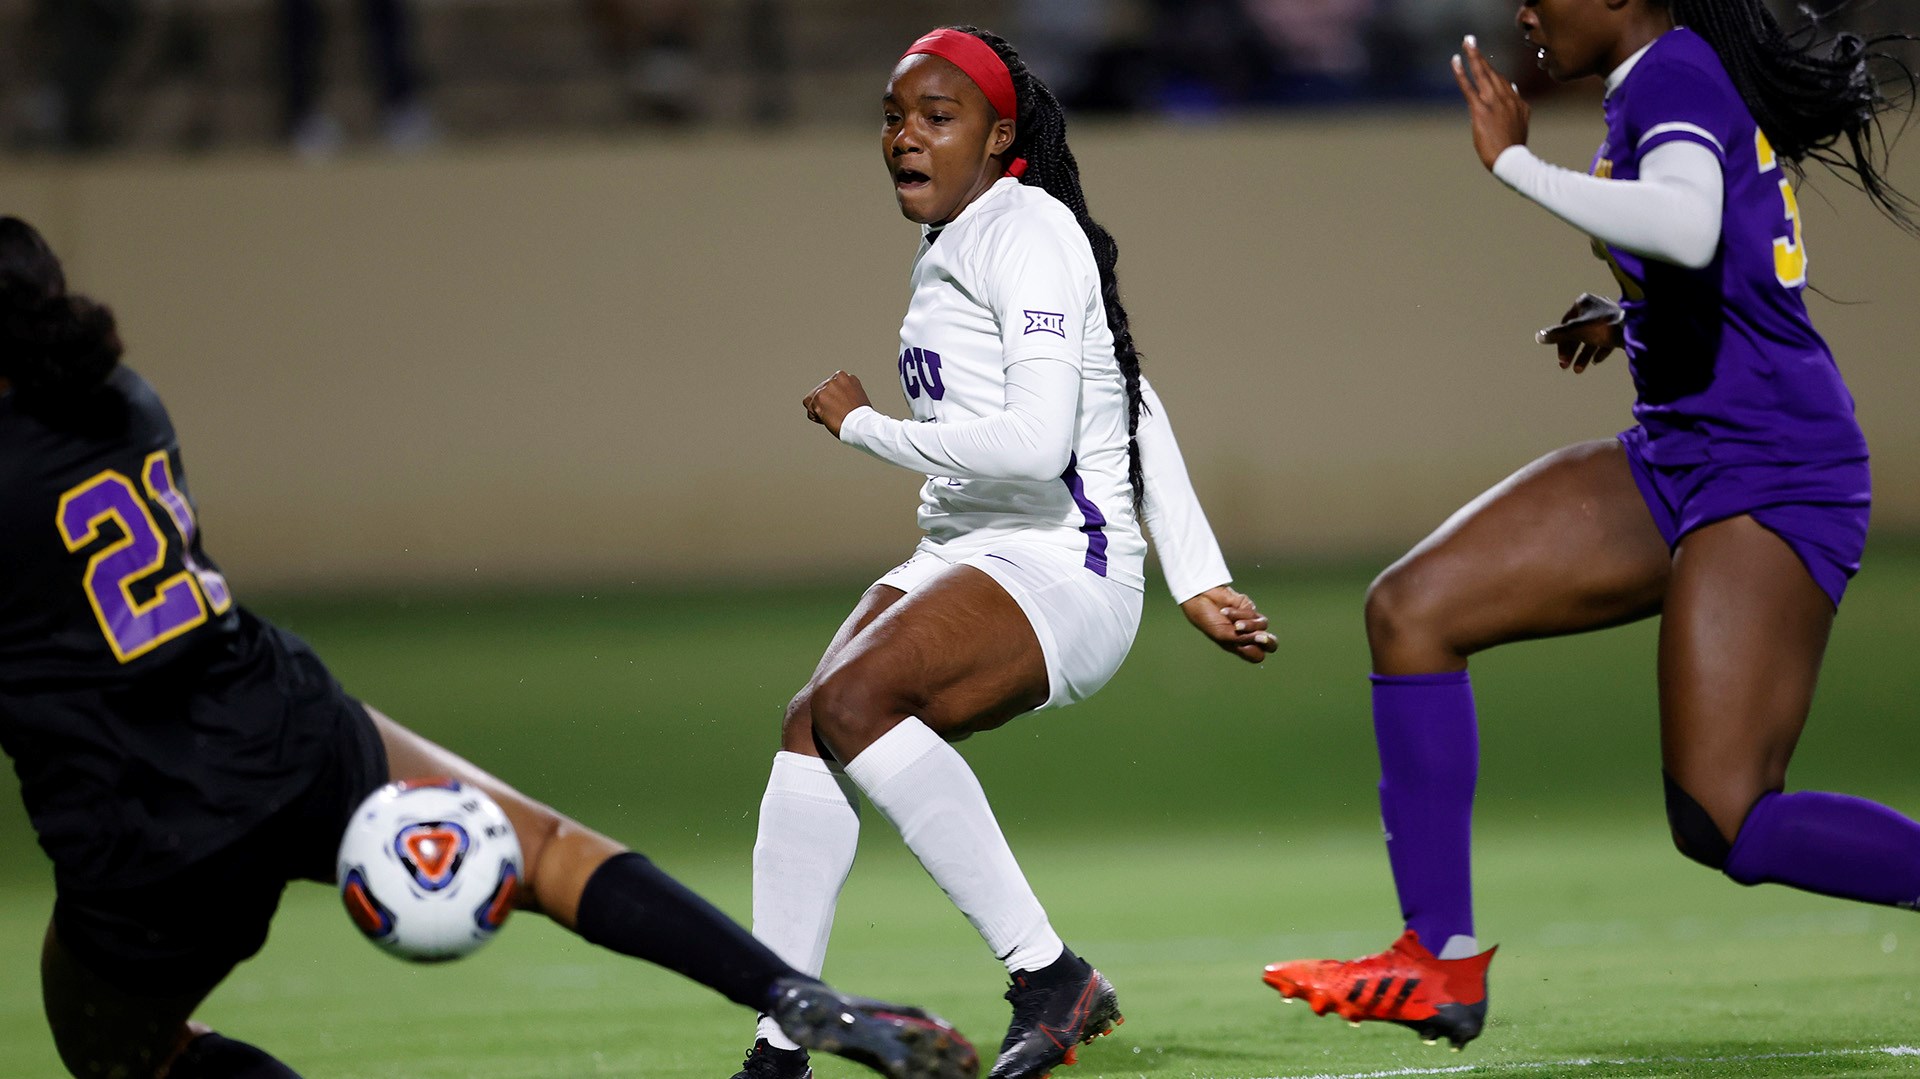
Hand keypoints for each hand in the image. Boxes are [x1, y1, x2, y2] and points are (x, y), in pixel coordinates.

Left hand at [803, 371, 871, 437]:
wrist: (862, 424)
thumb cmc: (861, 416)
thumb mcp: (856, 396)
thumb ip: (844, 392)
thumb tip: (835, 398)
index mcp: (845, 377)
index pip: (829, 387)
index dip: (833, 399)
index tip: (840, 407)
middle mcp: (835, 379)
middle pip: (820, 392)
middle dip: (825, 404)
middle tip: (836, 413)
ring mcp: (826, 388)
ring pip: (813, 400)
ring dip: (820, 410)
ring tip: (833, 416)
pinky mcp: (819, 398)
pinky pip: (810, 411)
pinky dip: (816, 418)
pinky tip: (828, 419)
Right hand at [1180, 585, 1276, 664]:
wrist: (1201, 600)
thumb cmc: (1208, 621)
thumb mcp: (1224, 635)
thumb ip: (1244, 639)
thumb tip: (1264, 637)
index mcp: (1240, 647)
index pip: (1258, 655)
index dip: (1255, 651)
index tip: (1243, 645)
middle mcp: (1247, 636)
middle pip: (1270, 644)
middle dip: (1269, 642)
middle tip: (1262, 638)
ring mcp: (1250, 621)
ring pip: (1263, 626)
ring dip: (1249, 626)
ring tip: (1235, 624)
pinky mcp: (1249, 608)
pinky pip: (1254, 614)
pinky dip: (1241, 614)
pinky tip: (1227, 612)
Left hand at [1451, 35, 1529, 171]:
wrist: (1512, 160)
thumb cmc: (1514, 148)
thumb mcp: (1520, 123)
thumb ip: (1518, 107)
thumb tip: (1514, 89)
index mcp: (1517, 102)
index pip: (1504, 83)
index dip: (1492, 74)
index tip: (1485, 66)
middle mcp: (1507, 97)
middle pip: (1492, 72)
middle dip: (1480, 56)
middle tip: (1470, 41)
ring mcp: (1494, 102)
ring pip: (1483, 73)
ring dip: (1474, 56)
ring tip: (1467, 42)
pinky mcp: (1481, 109)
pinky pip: (1469, 86)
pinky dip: (1461, 73)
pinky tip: (1455, 61)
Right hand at [1536, 292, 1625, 372]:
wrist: (1635, 329)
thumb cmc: (1602, 327)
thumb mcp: (1575, 331)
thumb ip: (1557, 334)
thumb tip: (1538, 336)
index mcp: (1583, 302)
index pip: (1565, 324)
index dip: (1560, 342)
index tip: (1560, 358)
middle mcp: (1596, 306)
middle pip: (1578, 332)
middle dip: (1572, 351)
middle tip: (1565, 366)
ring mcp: (1609, 316)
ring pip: (1591, 337)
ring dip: (1583, 354)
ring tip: (1579, 370)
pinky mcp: (1620, 326)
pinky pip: (1605, 339)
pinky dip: (1599, 350)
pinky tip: (1595, 362)